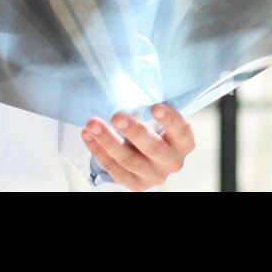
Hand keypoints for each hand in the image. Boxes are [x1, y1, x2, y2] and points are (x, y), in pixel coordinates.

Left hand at [81, 104, 195, 190]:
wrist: (150, 155)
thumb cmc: (156, 128)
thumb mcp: (160, 119)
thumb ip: (152, 108)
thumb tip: (128, 86)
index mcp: (184, 143)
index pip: (181, 130)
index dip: (169, 119)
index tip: (155, 107)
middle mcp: (172, 162)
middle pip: (152, 147)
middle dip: (133, 131)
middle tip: (116, 116)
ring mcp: (154, 176)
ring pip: (129, 160)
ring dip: (108, 140)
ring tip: (92, 124)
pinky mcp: (136, 185)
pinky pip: (114, 170)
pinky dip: (98, 151)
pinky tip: (88, 136)